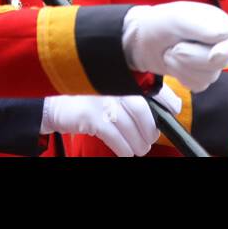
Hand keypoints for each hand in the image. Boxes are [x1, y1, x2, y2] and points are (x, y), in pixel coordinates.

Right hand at [41, 88, 178, 156]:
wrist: (56, 106)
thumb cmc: (90, 102)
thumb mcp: (114, 94)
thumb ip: (137, 96)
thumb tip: (168, 109)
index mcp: (122, 77)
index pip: (154, 87)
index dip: (168, 103)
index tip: (171, 113)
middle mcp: (113, 85)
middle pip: (143, 111)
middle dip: (149, 131)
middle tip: (148, 140)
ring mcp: (101, 99)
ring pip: (130, 127)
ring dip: (137, 144)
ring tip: (137, 149)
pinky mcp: (90, 116)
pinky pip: (115, 137)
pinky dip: (124, 149)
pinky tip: (124, 151)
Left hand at [122, 2, 227, 91]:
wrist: (143, 40)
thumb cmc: (162, 23)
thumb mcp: (179, 18)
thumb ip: (202, 26)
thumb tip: (225, 35)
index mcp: (222, 24)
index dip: (226, 50)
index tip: (213, 55)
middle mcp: (221, 44)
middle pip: (219, 62)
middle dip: (190, 56)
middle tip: (175, 45)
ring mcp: (213, 64)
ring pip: (208, 77)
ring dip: (182, 66)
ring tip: (171, 52)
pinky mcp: (202, 78)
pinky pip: (198, 85)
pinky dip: (181, 76)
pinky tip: (174, 64)